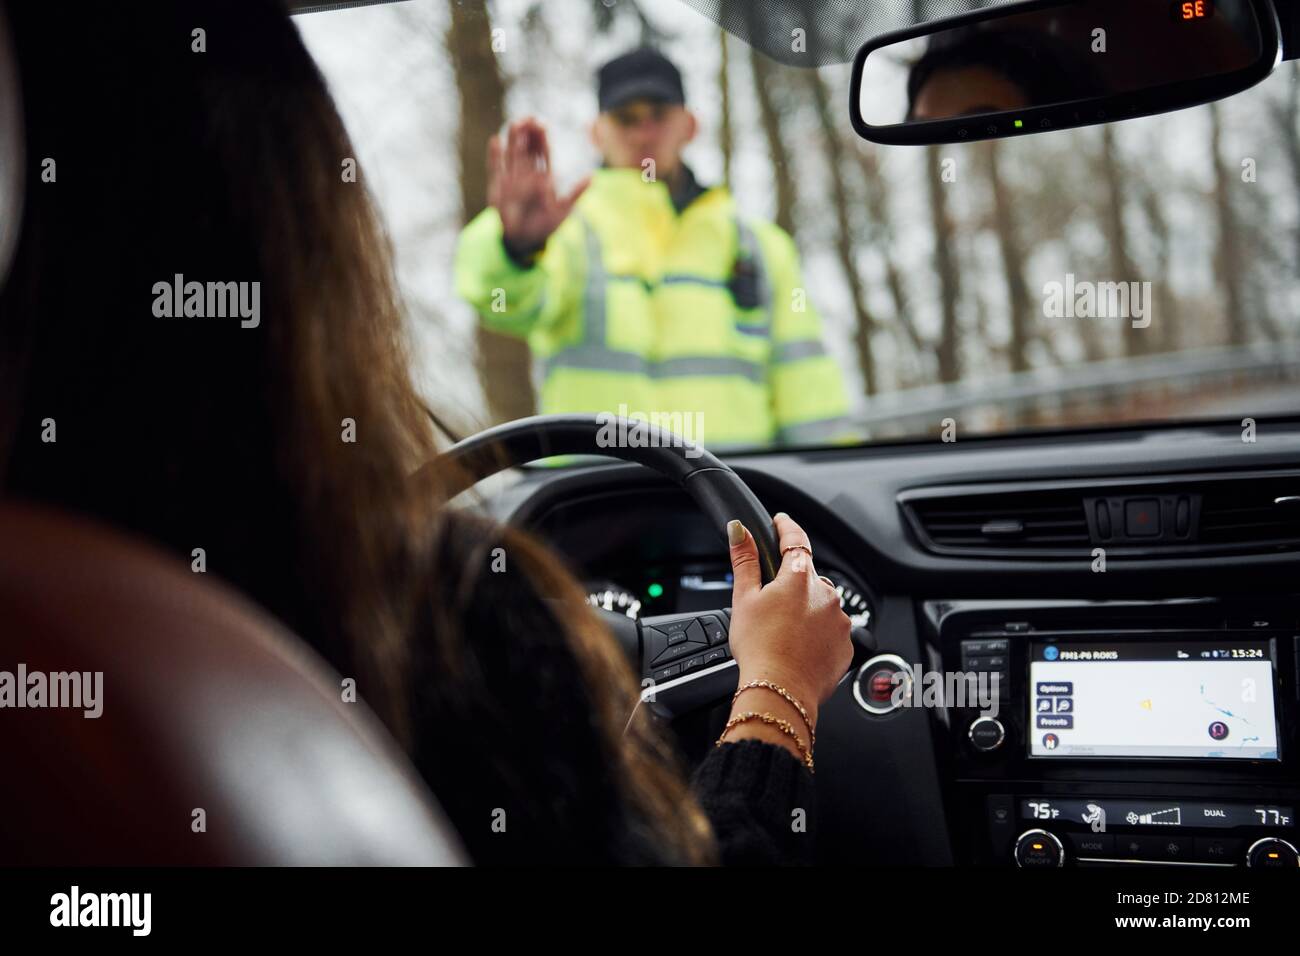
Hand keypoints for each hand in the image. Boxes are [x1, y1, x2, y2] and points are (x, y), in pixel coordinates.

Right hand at [486, 117, 588, 255]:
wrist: (525, 239)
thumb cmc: (545, 225)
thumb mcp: (563, 210)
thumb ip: (575, 193)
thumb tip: (591, 177)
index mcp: (544, 177)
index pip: (544, 153)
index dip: (543, 138)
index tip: (542, 124)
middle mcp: (528, 174)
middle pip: (529, 149)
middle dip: (529, 134)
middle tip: (529, 118)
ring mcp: (512, 179)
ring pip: (514, 155)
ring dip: (514, 139)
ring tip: (515, 123)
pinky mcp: (499, 186)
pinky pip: (496, 168)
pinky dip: (495, 155)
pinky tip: (495, 140)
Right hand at [723, 513, 852, 750]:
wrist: (781, 690)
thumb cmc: (760, 648)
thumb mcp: (744, 599)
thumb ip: (744, 560)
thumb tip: (739, 530)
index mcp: (799, 578)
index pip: (795, 540)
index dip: (786, 527)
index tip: (781, 521)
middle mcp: (826, 594)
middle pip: (809, 577)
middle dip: (794, 583)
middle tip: (772, 604)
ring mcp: (839, 620)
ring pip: (823, 604)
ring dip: (808, 610)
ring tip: (785, 633)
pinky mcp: (847, 644)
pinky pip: (833, 630)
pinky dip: (819, 634)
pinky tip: (800, 647)